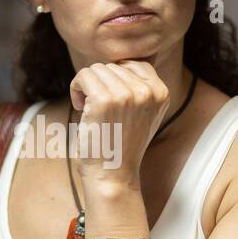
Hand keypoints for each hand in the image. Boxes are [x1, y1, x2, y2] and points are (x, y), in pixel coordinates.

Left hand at [68, 60, 170, 187]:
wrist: (112, 175)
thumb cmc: (121, 145)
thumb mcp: (144, 115)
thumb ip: (141, 89)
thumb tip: (121, 63)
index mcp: (161, 93)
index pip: (134, 64)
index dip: (116, 79)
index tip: (111, 101)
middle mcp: (147, 91)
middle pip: (113, 66)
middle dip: (100, 85)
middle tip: (98, 110)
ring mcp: (126, 94)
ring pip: (96, 69)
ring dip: (87, 87)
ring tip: (90, 110)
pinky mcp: (104, 99)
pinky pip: (83, 75)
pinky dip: (76, 88)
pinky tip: (80, 107)